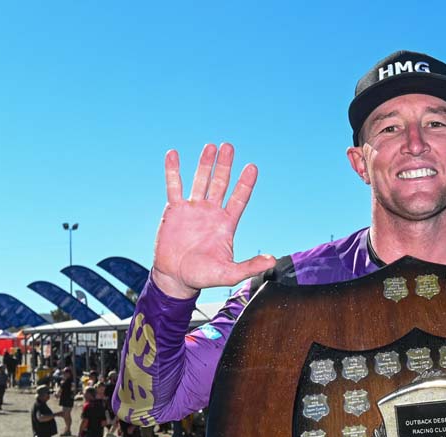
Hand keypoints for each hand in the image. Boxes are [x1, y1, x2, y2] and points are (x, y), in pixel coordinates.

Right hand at [151, 145, 275, 298]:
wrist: (176, 279)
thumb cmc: (203, 277)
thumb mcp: (229, 273)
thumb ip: (250, 266)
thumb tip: (272, 261)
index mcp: (226, 224)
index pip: (239, 199)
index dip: (245, 184)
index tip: (252, 167)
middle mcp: (211, 212)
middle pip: (220, 183)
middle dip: (225, 166)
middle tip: (229, 147)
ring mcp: (193, 209)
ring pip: (200, 181)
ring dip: (205, 164)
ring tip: (211, 147)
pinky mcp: (174, 210)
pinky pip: (174, 186)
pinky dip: (173, 171)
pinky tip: (173, 154)